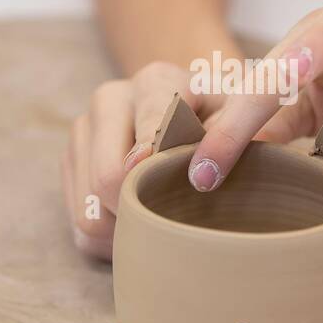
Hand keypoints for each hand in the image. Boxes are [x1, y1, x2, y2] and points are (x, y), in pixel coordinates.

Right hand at [62, 60, 226, 258]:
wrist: (203, 111)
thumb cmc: (232, 119)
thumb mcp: (250, 117)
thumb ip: (235, 136)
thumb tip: (203, 175)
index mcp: (155, 82)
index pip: (148, 138)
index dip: (159, 176)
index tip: (175, 195)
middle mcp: (110, 99)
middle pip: (107, 180)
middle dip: (144, 211)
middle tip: (181, 221)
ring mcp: (84, 131)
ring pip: (88, 210)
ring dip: (126, 231)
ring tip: (164, 223)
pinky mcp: (72, 163)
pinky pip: (80, 225)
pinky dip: (111, 240)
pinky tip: (142, 225)